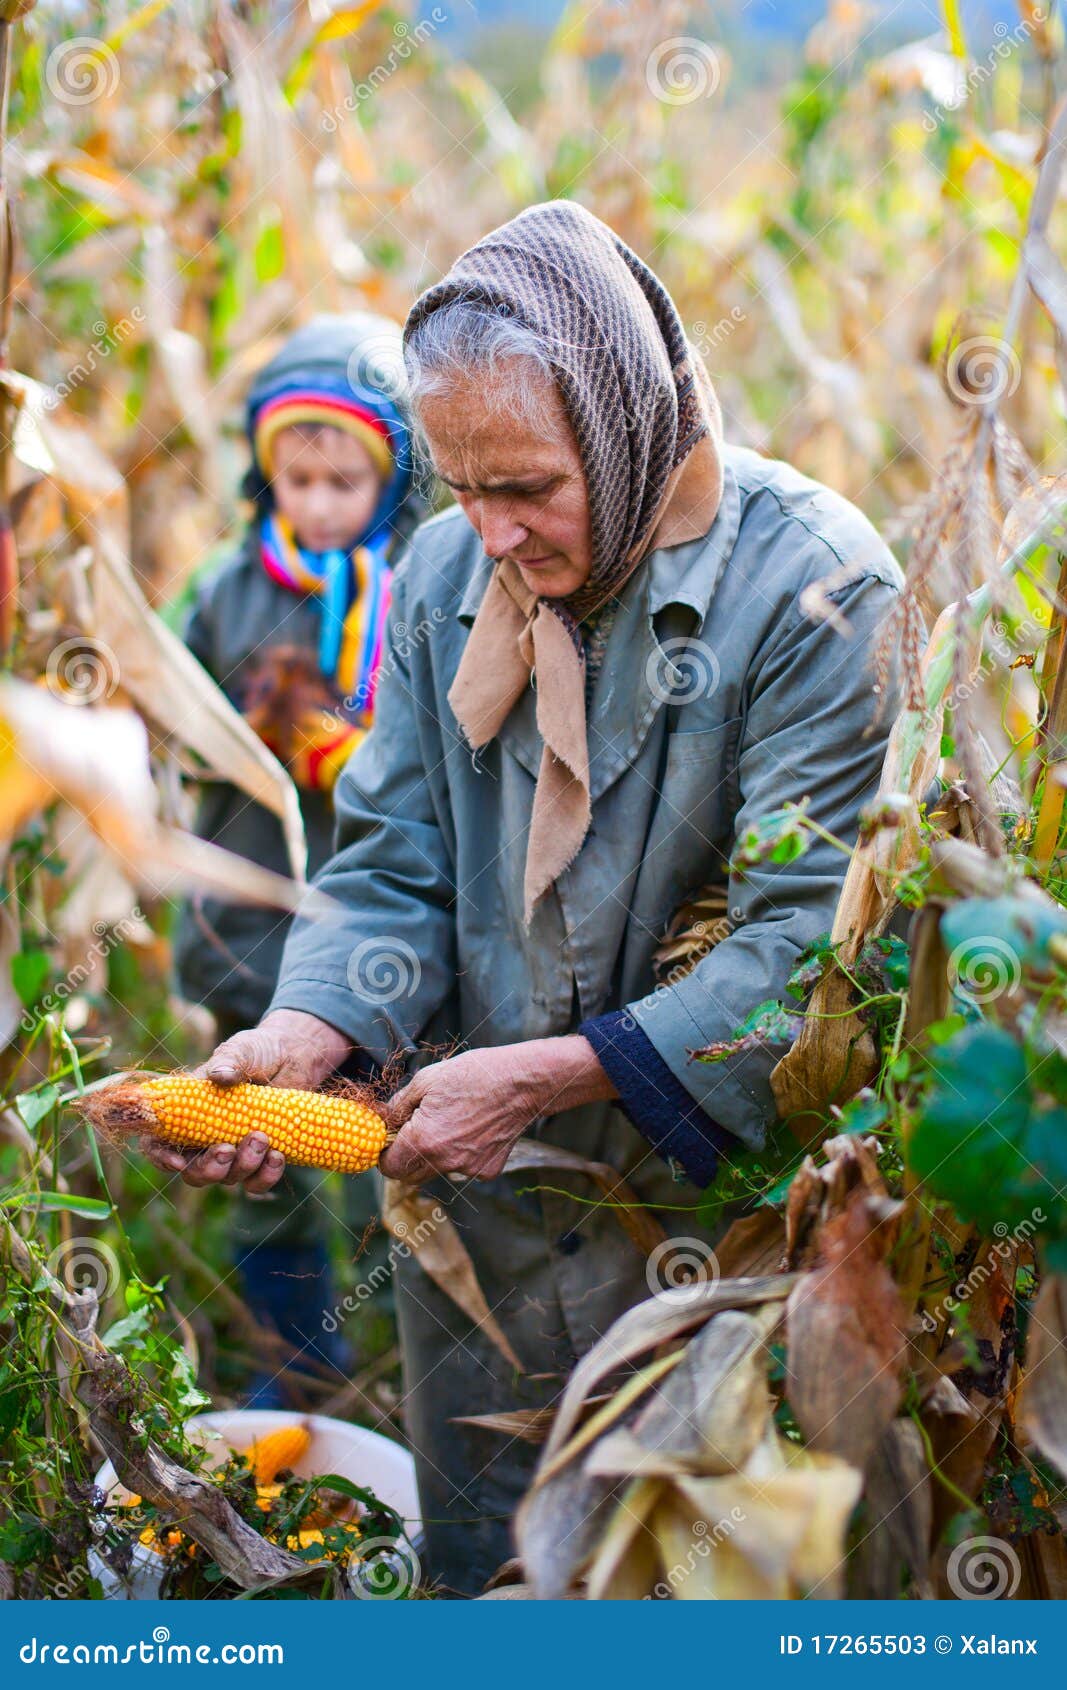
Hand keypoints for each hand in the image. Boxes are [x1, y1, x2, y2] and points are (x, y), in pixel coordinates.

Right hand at [139, 1009, 352, 1191]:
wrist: (295, 1058)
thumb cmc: (258, 1052)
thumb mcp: (242, 1050)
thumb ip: (229, 1060)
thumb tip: (221, 1075)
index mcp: (189, 1111)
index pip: (159, 1142)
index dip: (161, 1157)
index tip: (178, 1161)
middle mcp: (207, 1137)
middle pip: (194, 1172)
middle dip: (209, 1168)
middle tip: (228, 1149)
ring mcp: (235, 1151)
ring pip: (226, 1178)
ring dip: (243, 1165)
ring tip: (262, 1138)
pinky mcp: (261, 1159)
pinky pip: (256, 1182)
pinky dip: (266, 1175)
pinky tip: (278, 1156)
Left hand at [378, 1036, 616, 1184]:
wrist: (521, 1082)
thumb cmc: (474, 1075)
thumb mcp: (426, 1080)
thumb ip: (398, 1106)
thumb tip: (384, 1120)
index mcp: (423, 1140)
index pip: (389, 1167)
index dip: (384, 1155)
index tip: (389, 1141)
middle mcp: (443, 1161)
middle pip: (410, 1176)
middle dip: (406, 1158)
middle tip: (413, 1133)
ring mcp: (467, 1169)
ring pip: (436, 1172)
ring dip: (433, 1156)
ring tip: (449, 1124)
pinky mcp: (487, 1171)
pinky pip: (463, 1169)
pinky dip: (460, 1155)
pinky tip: (472, 1130)